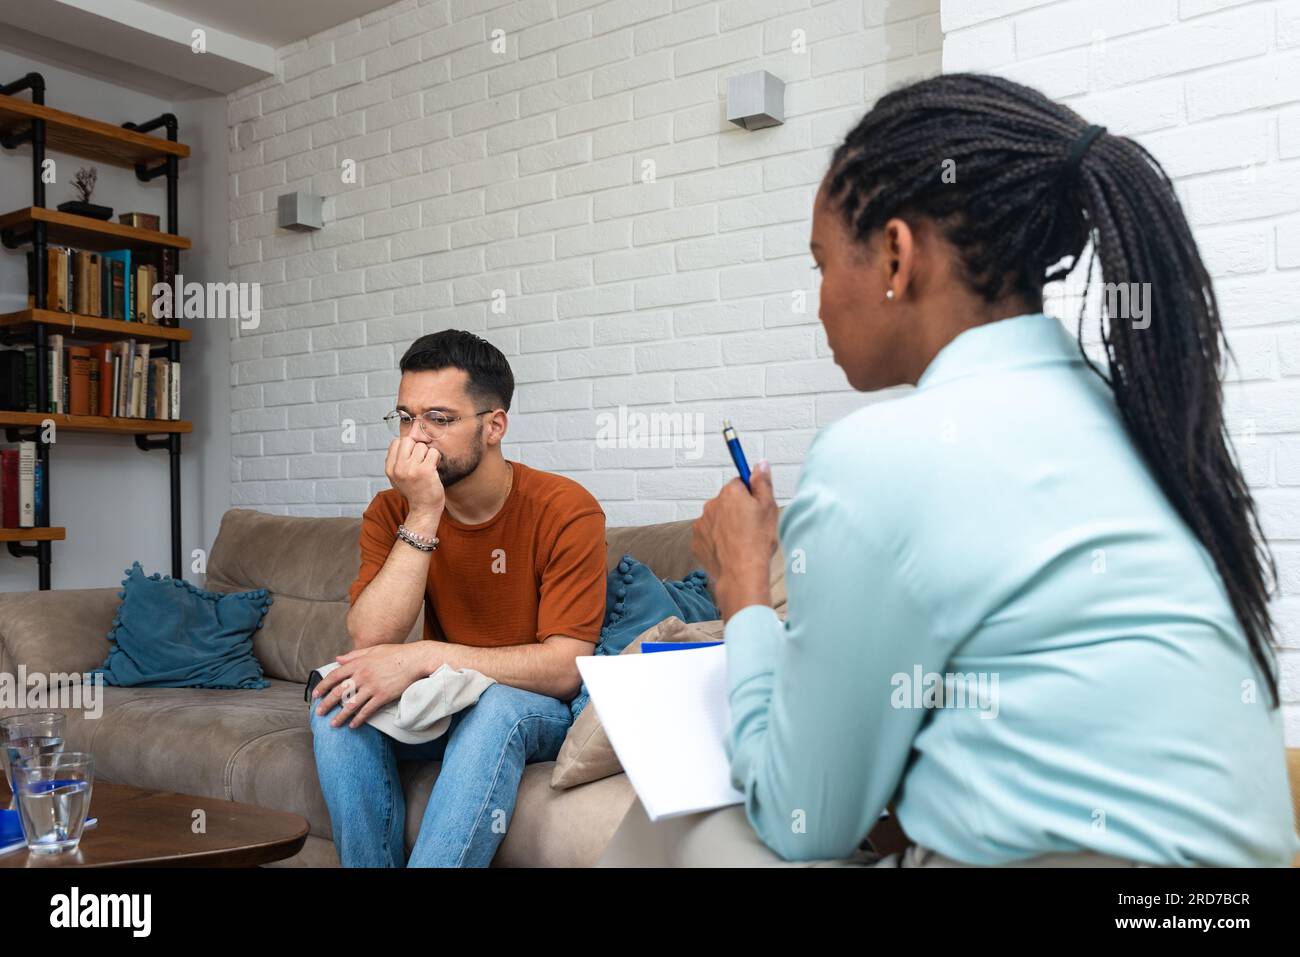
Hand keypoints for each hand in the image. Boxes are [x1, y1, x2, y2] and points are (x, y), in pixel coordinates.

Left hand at [310, 643, 433, 728]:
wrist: (415, 660)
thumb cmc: (395, 653)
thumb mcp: (373, 650)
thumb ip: (353, 655)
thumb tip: (338, 658)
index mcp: (358, 663)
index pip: (334, 676)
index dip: (323, 686)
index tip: (315, 695)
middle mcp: (362, 675)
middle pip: (339, 692)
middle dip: (327, 704)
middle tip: (319, 713)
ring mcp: (372, 687)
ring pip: (351, 705)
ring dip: (340, 716)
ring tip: (333, 724)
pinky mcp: (382, 696)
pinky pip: (367, 711)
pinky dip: (358, 719)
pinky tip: (353, 725)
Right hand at [385, 435, 444, 520]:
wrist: (424, 509)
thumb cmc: (414, 492)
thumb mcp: (396, 478)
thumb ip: (396, 462)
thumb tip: (401, 442)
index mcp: (390, 469)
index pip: (396, 442)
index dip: (406, 447)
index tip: (412, 457)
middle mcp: (398, 468)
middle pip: (407, 440)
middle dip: (416, 447)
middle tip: (420, 460)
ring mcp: (412, 469)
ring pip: (421, 446)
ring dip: (427, 454)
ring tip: (427, 466)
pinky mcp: (426, 471)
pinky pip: (433, 452)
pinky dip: (436, 458)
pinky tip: (434, 468)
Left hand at [692, 460, 778, 620]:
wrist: (741, 574)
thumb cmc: (757, 542)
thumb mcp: (768, 508)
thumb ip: (763, 482)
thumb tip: (761, 464)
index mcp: (730, 492)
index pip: (740, 483)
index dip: (750, 495)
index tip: (756, 506)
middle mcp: (711, 504)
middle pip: (727, 501)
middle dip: (738, 510)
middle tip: (753, 527)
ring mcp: (701, 524)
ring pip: (717, 519)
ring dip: (727, 526)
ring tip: (742, 542)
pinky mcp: (697, 542)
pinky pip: (709, 536)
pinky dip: (718, 541)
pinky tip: (731, 550)